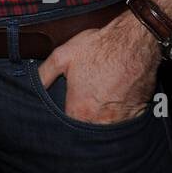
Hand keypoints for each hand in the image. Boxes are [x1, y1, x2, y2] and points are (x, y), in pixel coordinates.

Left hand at [37, 12, 159, 124]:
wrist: (133, 42)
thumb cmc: (98, 47)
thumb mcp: (62, 56)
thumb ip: (44, 75)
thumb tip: (33, 86)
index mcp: (80, 110)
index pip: (68, 128)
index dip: (66, 120)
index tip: (68, 110)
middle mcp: (101, 120)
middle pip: (89, 130)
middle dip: (85, 122)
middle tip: (86, 104)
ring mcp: (122, 119)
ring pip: (108, 129)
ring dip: (104, 120)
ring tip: (101, 102)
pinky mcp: (138, 114)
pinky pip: (126, 122)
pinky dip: (121, 115)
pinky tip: (117, 100)